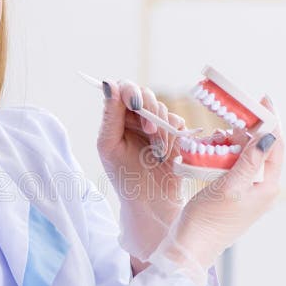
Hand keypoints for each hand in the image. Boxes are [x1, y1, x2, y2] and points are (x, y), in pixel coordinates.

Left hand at [97, 79, 186, 261]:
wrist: (151, 201)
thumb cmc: (124, 176)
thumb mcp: (109, 145)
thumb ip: (110, 115)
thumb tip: (108, 84)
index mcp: (117, 118)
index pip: (123, 89)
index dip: (130, 91)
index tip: (134, 104)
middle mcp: (137, 118)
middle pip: (145, 94)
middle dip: (148, 109)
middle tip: (148, 130)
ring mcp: (157, 124)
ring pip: (162, 108)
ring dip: (159, 127)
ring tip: (154, 150)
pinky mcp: (176, 134)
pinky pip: (177, 122)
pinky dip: (171, 135)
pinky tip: (164, 153)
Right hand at [148, 97, 284, 285]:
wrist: (190, 247)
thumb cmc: (208, 219)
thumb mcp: (229, 186)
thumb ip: (250, 161)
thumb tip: (270, 137)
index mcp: (267, 188)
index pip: (276, 147)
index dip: (272, 121)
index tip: (264, 99)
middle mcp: (263, 191)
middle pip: (264, 151)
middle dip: (253, 129)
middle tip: (239, 111)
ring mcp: (250, 195)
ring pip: (249, 159)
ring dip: (238, 142)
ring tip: (223, 129)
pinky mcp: (235, 197)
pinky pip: (237, 168)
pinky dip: (228, 154)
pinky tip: (216, 147)